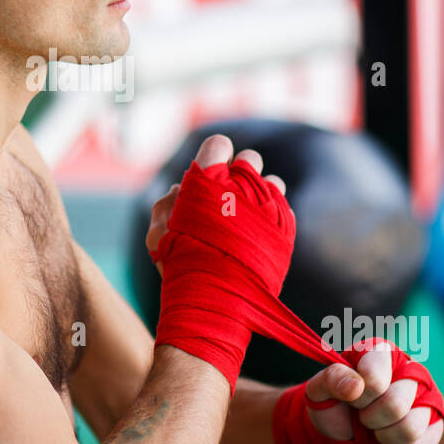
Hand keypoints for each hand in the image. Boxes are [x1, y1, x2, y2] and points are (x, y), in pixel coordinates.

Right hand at [145, 134, 287, 277]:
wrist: (217, 299)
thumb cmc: (182, 263)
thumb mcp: (159, 233)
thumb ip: (166, 206)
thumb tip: (179, 189)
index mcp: (209, 179)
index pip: (218, 144)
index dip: (213, 155)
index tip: (210, 171)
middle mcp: (241, 185)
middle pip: (250, 160)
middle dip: (240, 173)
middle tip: (229, 197)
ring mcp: (267, 205)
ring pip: (271, 181)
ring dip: (259, 193)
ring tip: (248, 217)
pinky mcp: (284, 226)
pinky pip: (281, 208)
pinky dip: (270, 217)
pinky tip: (258, 235)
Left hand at [302, 341, 443, 443]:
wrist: (342, 432)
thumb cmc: (334, 404)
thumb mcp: (320, 390)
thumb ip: (331, 379)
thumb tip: (356, 385)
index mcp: (380, 352)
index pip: (375, 377)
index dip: (359, 396)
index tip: (351, 397)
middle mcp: (410, 369)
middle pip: (396, 404)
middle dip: (370, 418)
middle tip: (361, 415)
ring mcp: (426, 396)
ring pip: (411, 427)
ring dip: (384, 435)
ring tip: (374, 428)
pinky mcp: (434, 423)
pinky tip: (386, 441)